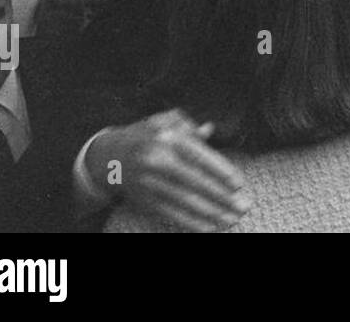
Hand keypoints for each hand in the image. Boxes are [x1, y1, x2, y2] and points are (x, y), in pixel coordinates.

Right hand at [87, 109, 250, 231]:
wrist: (106, 157)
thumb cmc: (145, 136)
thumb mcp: (164, 121)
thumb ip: (188, 125)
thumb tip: (209, 130)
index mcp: (167, 138)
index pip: (199, 157)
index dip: (220, 171)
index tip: (239, 184)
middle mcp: (158, 161)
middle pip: (195, 182)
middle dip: (222, 197)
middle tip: (244, 206)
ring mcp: (149, 183)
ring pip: (185, 201)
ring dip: (212, 213)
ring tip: (233, 219)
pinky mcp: (144, 200)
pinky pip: (171, 214)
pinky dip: (191, 222)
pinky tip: (210, 227)